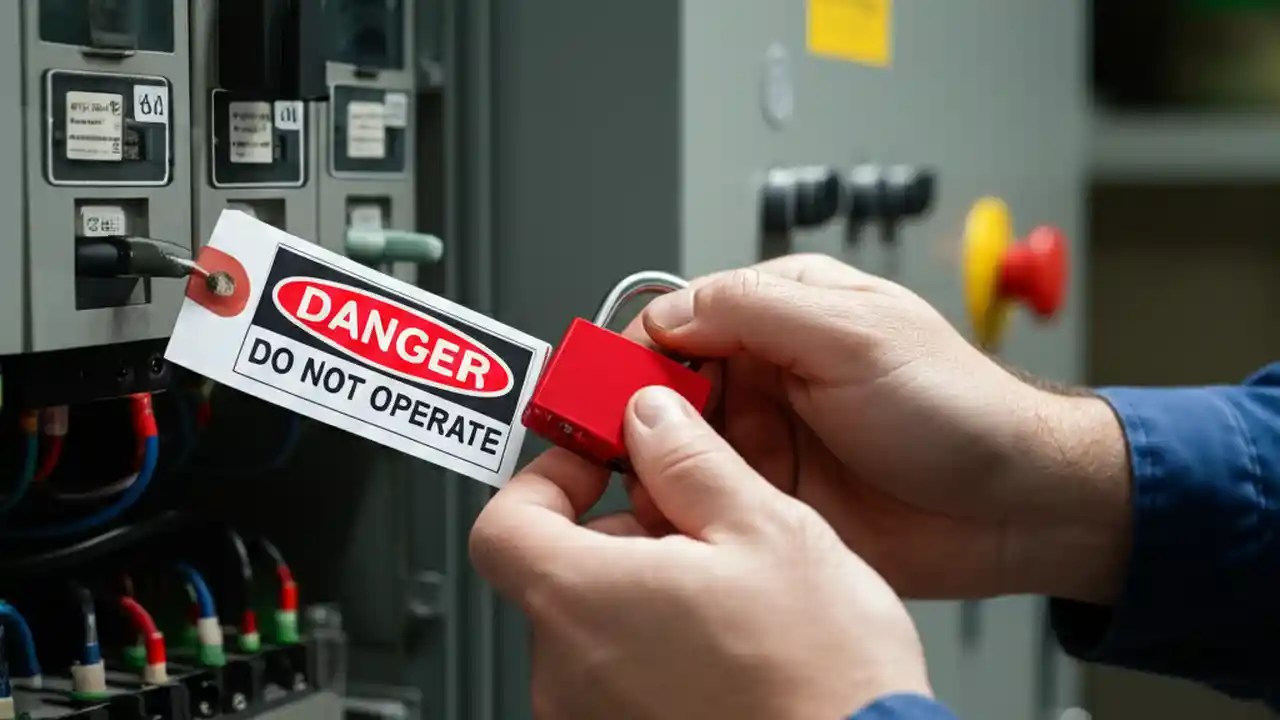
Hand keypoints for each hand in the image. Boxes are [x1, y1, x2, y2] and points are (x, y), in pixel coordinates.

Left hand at [470, 386, 930, 719]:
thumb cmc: (823, 678)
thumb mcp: (766, 532)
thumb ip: (690, 461)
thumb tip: (653, 419)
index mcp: (581, 600)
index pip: (500, 523)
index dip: (546, 480)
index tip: (596, 465)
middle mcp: (567, 671)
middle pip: (556, 573)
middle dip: (620, 536)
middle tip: (693, 522)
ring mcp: (591, 719)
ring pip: (594, 628)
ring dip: (644, 594)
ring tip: (727, 592)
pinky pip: (618, 679)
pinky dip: (657, 649)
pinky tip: (728, 646)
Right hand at [630, 254, 1130, 603]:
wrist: (1013, 508)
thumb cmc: (959, 408)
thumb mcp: (855, 334)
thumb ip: (754, 309)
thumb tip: (666, 312)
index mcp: (784, 313)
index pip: (679, 319)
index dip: (633, 352)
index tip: (599, 388)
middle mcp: (766, 374)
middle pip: (664, 386)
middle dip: (631, 415)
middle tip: (606, 446)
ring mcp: (768, 440)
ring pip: (676, 447)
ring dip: (654, 467)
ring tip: (646, 488)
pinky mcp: (772, 498)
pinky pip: (707, 499)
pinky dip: (684, 509)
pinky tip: (679, 520)